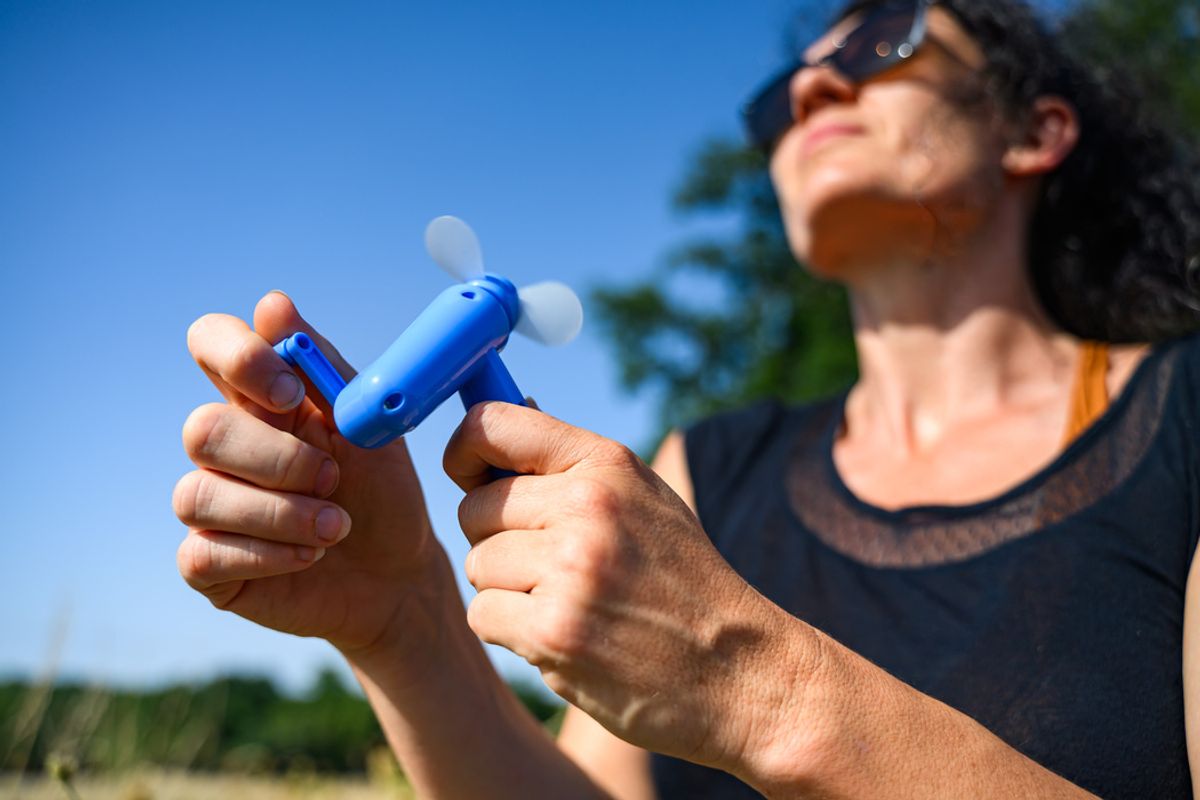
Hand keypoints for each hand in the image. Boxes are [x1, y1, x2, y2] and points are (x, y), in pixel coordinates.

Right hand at [174, 291, 445, 657]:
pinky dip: (267, 554)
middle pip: (201, 429)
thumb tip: (272, 306)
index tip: (292, 393)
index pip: (211, 344)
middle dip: (278, 458)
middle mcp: (226, 447)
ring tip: (335, 528)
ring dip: (281, 512)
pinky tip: (310, 556)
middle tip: (334, 478)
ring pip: (198, 494)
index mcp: (261, 399)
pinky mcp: (207, 564)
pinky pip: (202, 552)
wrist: (399, 575)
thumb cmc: (383, 493)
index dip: (239, 358)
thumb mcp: (370, 425)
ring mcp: (211, 506)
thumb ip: (324, 368)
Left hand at [444, 402, 802, 773]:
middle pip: (475, 507)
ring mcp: (571, 570)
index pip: (494, 425)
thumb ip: (571, 470)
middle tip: (549, 566)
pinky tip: (563, 637)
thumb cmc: (683, 584)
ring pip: (477, 564)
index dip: (464, 450)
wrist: (741, 671)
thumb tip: (487, 437)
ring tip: (568, 603)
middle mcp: (588, 507)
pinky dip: (510, 632)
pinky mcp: (554, 632)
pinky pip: (482, 615)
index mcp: (608, 465)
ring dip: (506, 591)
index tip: (469, 475)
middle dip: (497, 539)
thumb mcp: (644, 501)